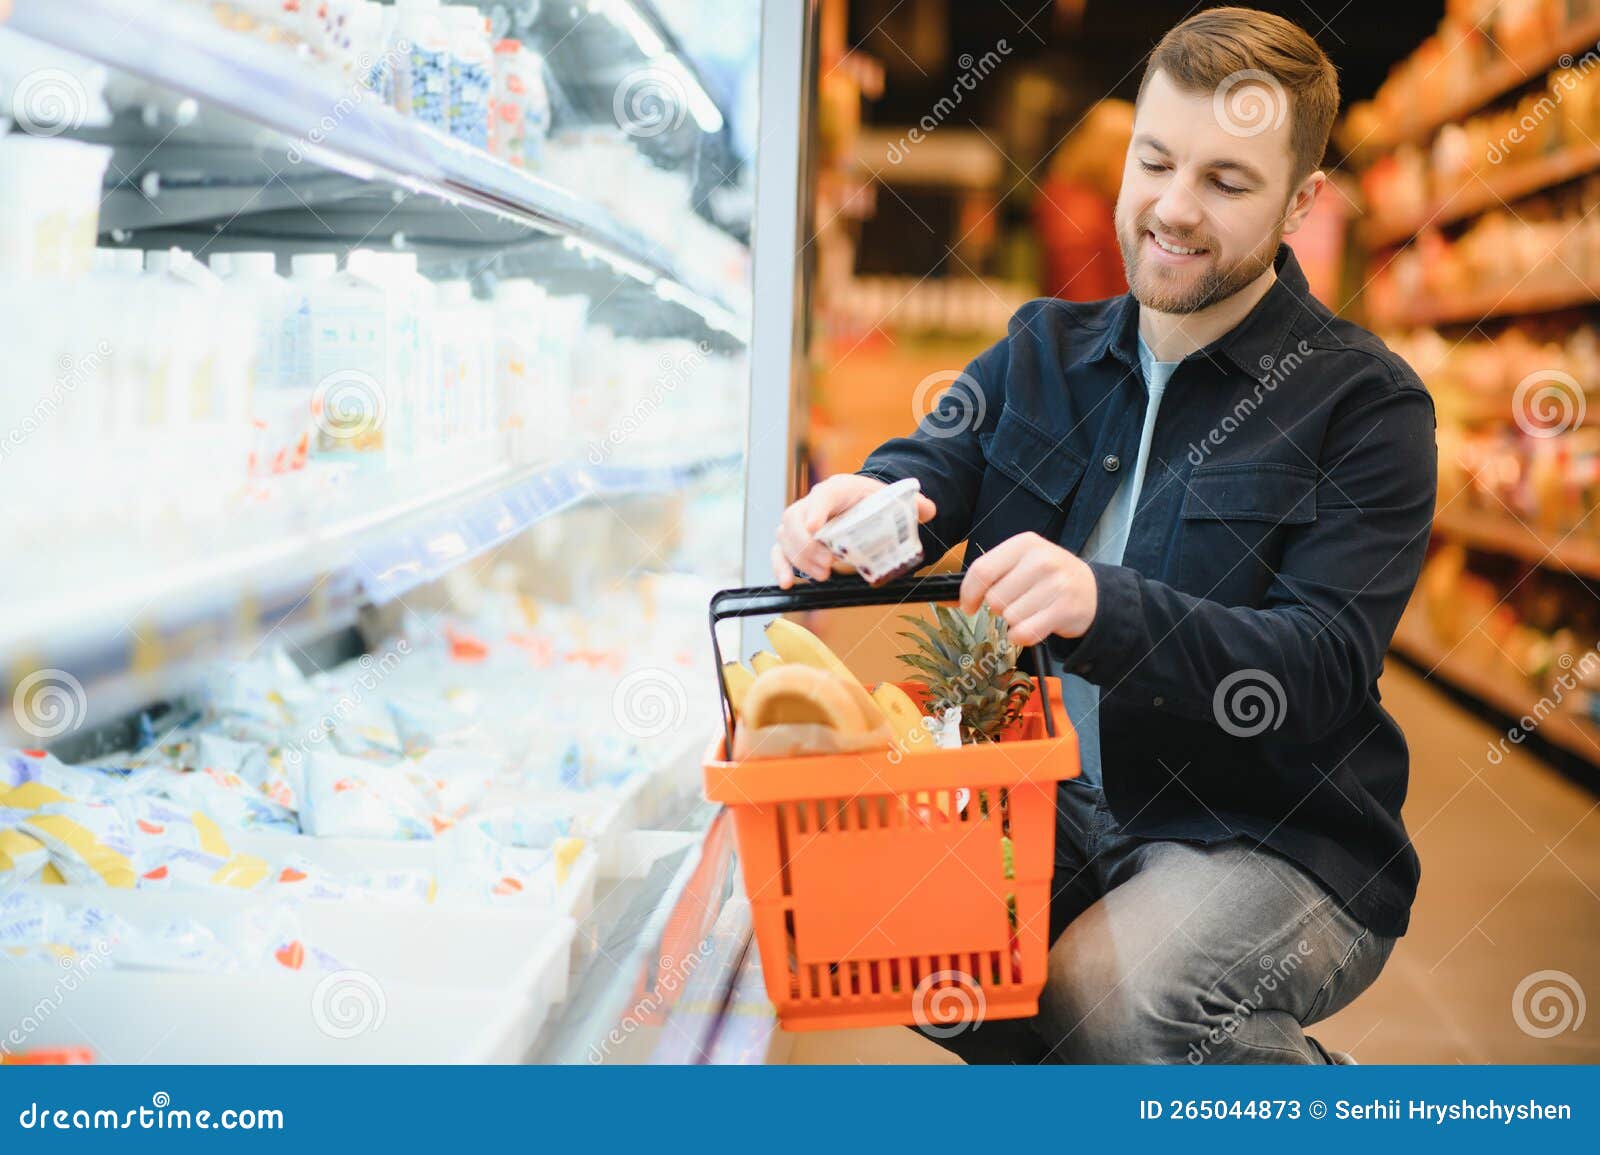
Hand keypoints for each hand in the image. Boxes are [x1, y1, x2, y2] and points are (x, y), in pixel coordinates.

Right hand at [771, 474, 936, 588]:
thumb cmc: (873, 501)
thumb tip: (929, 509)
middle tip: (828, 567)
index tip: (815, 529)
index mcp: (837, 489)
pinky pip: (779, 551)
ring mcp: (801, 522)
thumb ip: (914, 504)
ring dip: (799, 558)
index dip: (815, 510)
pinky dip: (780, 566)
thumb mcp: (894, 500)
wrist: (859, 504)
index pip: (822, 496)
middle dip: (806, 545)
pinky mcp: (795, 540)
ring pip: (785, 536)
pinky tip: (787, 584)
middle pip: (795, 518)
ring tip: (823, 576)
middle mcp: (813, 503)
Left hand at [958, 532, 1096, 646]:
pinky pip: (1025, 632)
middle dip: (998, 608)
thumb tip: (949, 600)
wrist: (1092, 592)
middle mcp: (1041, 560)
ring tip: (1032, 610)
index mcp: (1024, 544)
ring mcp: (1055, 584)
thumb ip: (990, 575)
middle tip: (1017, 603)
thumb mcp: (1022, 563)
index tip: (968, 607)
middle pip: (994, 598)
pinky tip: (1035, 625)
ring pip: (1009, 617)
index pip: (982, 570)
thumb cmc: (1049, 578)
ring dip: (1015, 621)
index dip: (968, 593)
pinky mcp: (1064, 609)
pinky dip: (1023, 635)